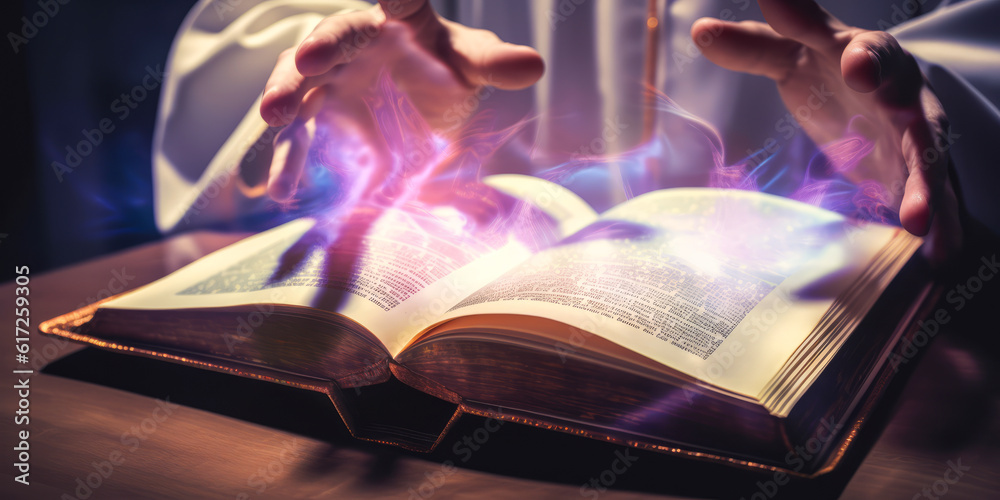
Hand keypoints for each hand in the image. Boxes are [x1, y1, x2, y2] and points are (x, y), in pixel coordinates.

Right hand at [259, 0, 543, 202]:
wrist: (418, 105)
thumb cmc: (442, 69)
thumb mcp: (469, 65)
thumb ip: (494, 64)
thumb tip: (535, 66)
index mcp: (394, 22)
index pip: (398, 4)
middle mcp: (353, 48)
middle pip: (328, 43)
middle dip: (313, 53)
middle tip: (303, 64)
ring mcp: (329, 85)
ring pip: (300, 88)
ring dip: (284, 101)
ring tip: (274, 120)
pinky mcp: (318, 124)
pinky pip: (298, 139)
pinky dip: (282, 160)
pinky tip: (267, 187)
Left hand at [692, 0, 960, 262]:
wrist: (872, 89)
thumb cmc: (828, 67)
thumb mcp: (790, 54)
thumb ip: (753, 45)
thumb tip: (702, 31)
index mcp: (868, 56)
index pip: (872, 50)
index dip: (867, 57)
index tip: (856, 64)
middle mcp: (901, 92)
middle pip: (909, 102)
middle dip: (908, 115)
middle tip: (899, 122)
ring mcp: (914, 134)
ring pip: (928, 156)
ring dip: (926, 187)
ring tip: (917, 220)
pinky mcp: (914, 172)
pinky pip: (932, 196)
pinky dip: (938, 222)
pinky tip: (939, 252)